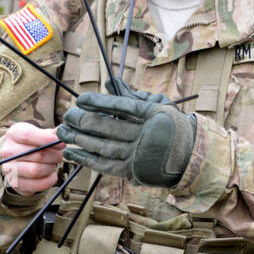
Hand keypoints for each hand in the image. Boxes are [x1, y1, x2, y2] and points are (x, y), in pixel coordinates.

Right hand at [0, 122, 64, 193]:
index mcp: (13, 134)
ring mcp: (10, 169)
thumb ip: (50, 134)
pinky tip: (51, 174)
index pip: (28, 135)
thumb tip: (62, 134)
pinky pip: (38, 184)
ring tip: (52, 164)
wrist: (17, 157)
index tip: (61, 143)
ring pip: (37, 171)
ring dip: (51, 168)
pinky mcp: (17, 184)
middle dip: (54, 156)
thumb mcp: (38, 132)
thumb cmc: (30, 143)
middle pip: (37, 155)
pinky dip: (50, 180)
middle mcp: (8, 152)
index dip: (47, 140)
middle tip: (59, 155)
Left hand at [56, 86, 196, 186]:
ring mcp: (138, 155)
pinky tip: (72, 153)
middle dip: (84, 121)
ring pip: (104, 147)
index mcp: (152, 115)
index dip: (99, 103)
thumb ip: (132, 95)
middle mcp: (145, 136)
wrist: (190, 155)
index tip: (81, 99)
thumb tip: (110, 82)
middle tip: (67, 116)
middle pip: (109, 127)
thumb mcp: (158, 105)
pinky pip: (106, 165)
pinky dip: (87, 159)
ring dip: (81, 140)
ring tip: (64, 133)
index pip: (122, 106)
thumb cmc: (170, 126)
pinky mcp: (132, 170)